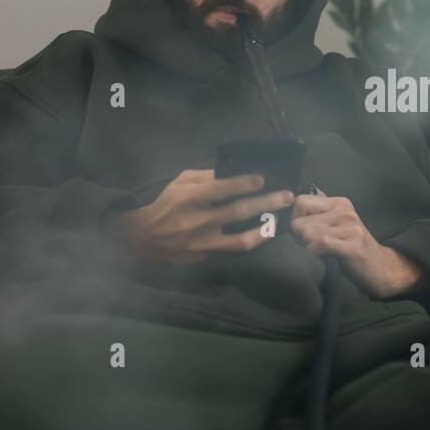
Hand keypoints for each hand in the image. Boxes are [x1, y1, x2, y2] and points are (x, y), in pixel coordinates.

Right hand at [102, 169, 292, 265]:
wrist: (143, 238)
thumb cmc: (165, 203)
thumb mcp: (180, 182)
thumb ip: (206, 177)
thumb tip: (235, 172)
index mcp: (187, 198)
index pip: (219, 190)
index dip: (241, 184)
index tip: (261, 179)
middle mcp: (196, 222)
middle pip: (236, 213)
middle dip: (265, 203)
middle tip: (286, 196)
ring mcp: (201, 244)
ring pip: (240, 241)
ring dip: (264, 230)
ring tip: (279, 220)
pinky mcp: (204, 258)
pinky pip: (232, 251)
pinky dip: (250, 241)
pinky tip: (263, 233)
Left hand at [289, 192, 428, 297]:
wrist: (381, 268)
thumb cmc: (352, 248)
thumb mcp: (338, 223)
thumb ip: (320, 210)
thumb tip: (294, 197)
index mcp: (339, 203)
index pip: (300, 201)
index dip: (295, 218)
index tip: (303, 231)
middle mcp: (345, 211)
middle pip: (299, 221)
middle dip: (299, 237)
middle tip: (312, 245)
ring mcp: (350, 227)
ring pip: (307, 234)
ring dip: (308, 247)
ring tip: (320, 252)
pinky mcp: (353, 245)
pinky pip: (320, 244)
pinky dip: (316, 253)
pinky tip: (323, 257)